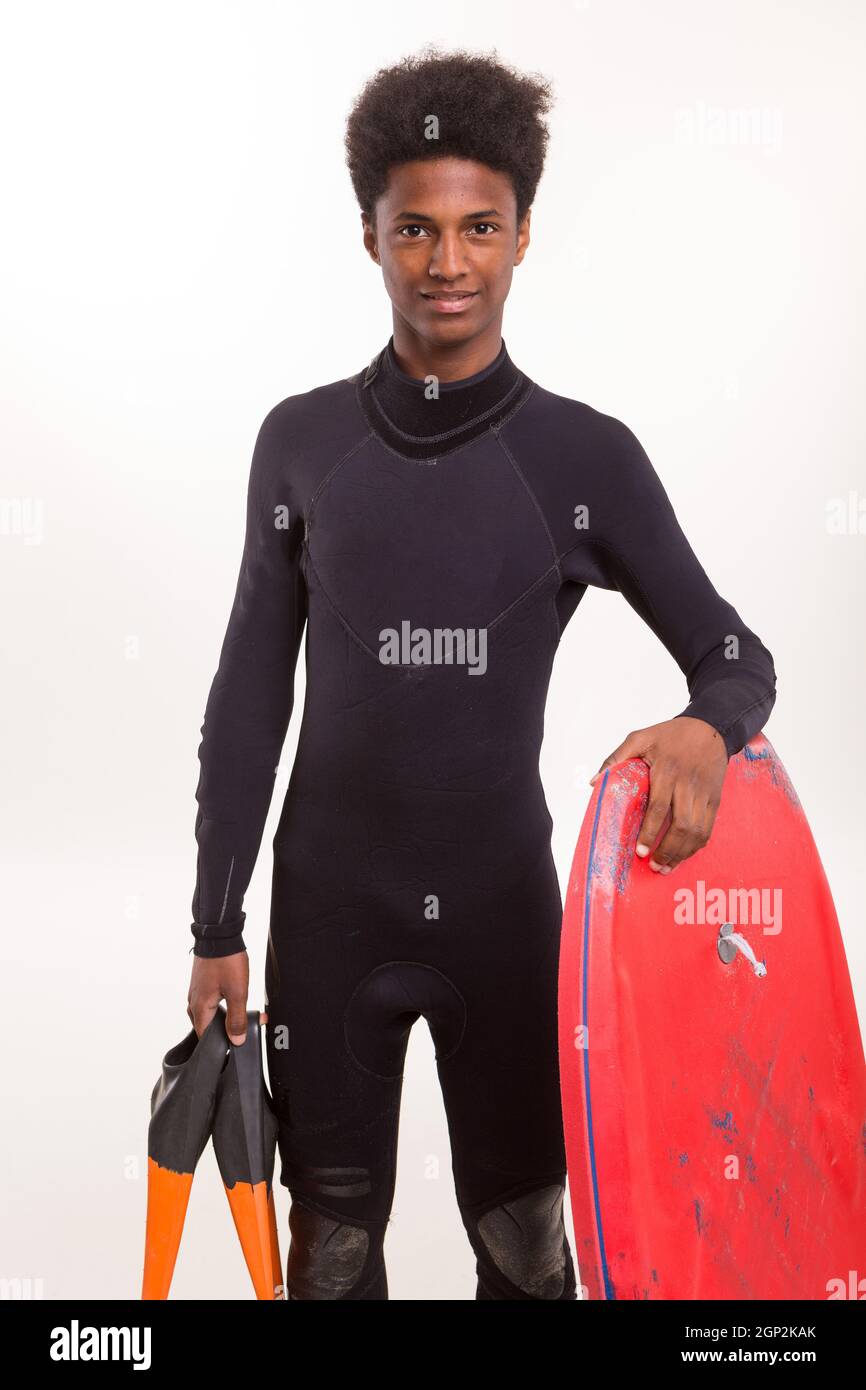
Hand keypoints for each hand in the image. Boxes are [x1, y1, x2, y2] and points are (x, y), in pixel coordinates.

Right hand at [188, 950, 249, 1044]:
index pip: (205, 1038)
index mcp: (199, 1008)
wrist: (219, 934)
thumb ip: (237, 1019)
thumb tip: (236, 1040)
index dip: (221, 1044)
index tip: (236, 1043)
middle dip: (227, 1029)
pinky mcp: (202, 984)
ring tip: (243, 1014)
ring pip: (210, 1014)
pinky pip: (210, 1002)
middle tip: (245, 1026)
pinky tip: (234, 1002)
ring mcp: (197, 992)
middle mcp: (193, 1002)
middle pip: (207, 1027)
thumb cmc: (226, 961)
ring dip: (227, 1017)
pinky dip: (223, 1006)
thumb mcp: (237, 992)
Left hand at [589, 717, 727, 872]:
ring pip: (697, 830)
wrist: (710, 727)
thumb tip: (594, 781)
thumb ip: (616, 757)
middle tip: (654, 865)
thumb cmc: (671, 734)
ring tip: (667, 866)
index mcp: (666, 771)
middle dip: (667, 850)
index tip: (641, 851)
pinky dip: (697, 844)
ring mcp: (704, 793)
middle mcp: (687, 784)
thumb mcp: (640, 737)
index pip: (658, 809)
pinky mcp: (715, 798)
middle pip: (681, 825)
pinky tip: (685, 853)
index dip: (650, 833)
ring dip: (683, 852)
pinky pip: (709, 827)